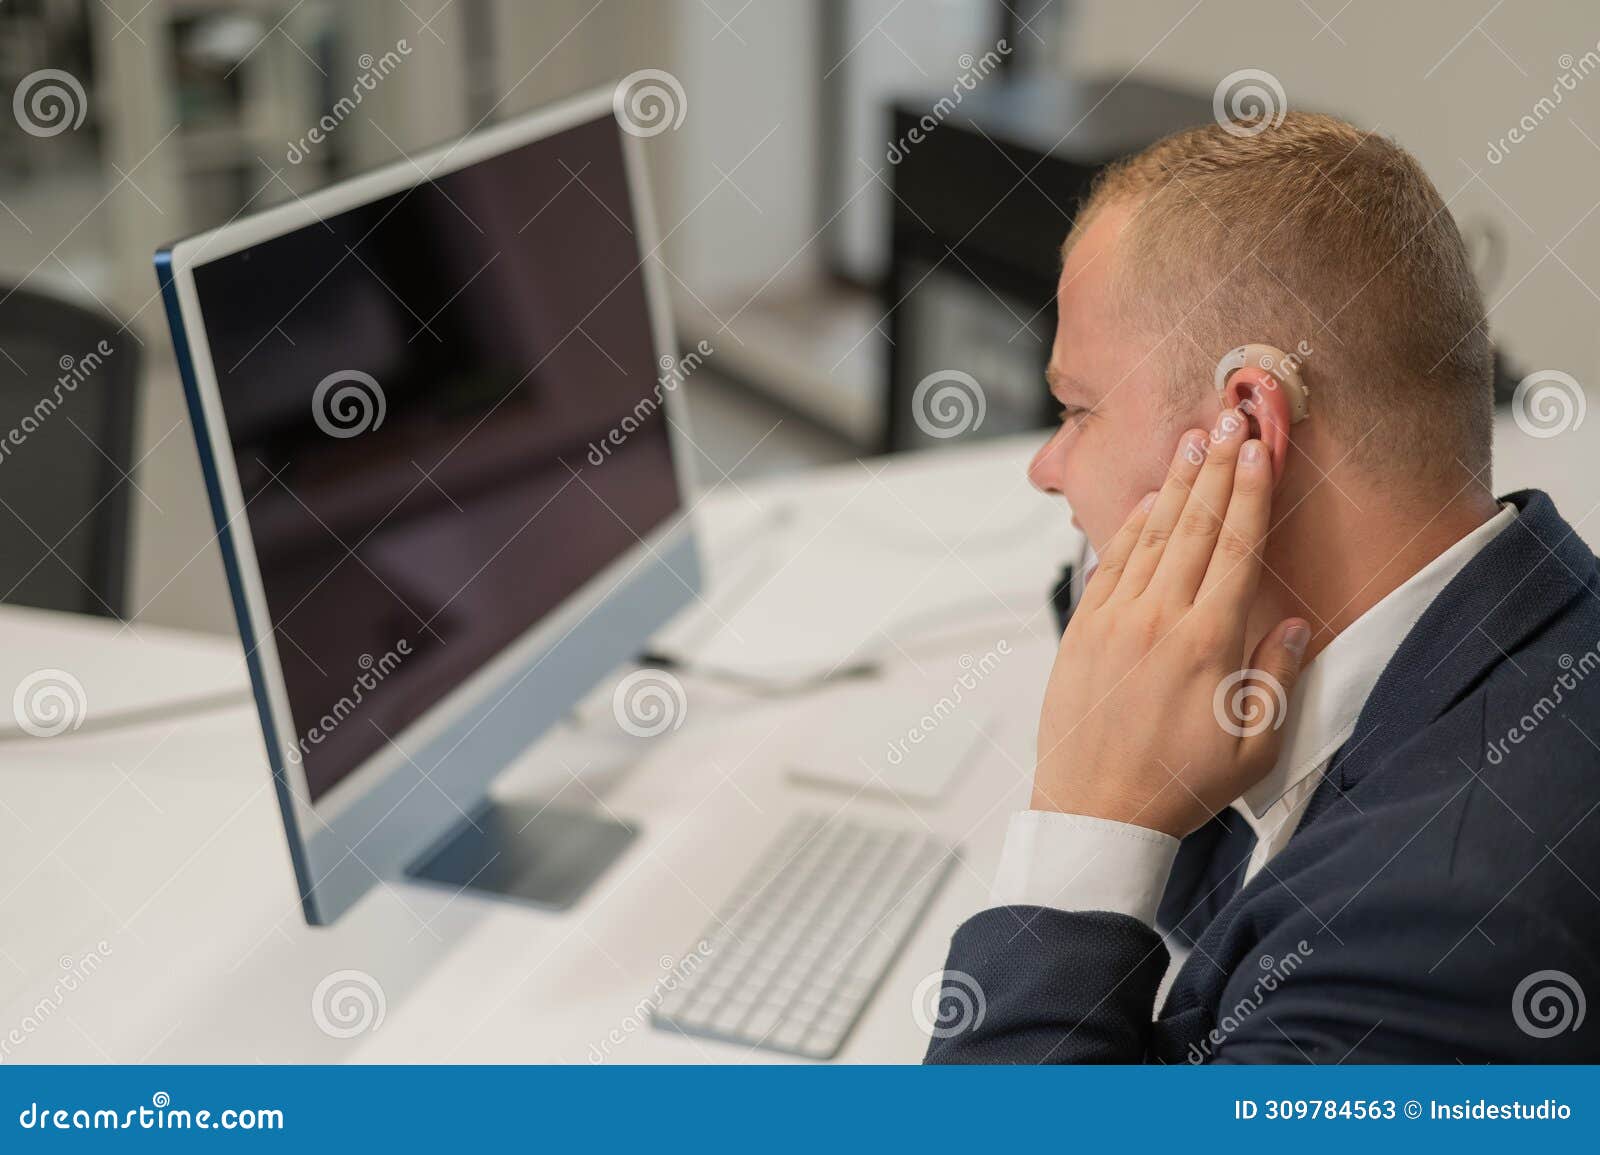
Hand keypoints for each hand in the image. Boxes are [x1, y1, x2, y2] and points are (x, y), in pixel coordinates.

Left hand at [1032, 408, 1310, 838]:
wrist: (1095, 813)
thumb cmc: (1177, 787)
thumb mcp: (1252, 748)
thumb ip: (1276, 678)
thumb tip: (1293, 622)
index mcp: (1207, 643)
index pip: (1237, 548)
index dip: (1251, 492)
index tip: (1260, 447)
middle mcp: (1159, 620)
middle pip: (1195, 527)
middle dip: (1216, 468)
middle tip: (1229, 418)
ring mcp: (1115, 621)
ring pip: (1151, 536)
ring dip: (1174, 485)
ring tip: (1192, 441)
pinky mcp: (1082, 632)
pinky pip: (1109, 564)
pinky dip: (1129, 527)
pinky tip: (1146, 501)